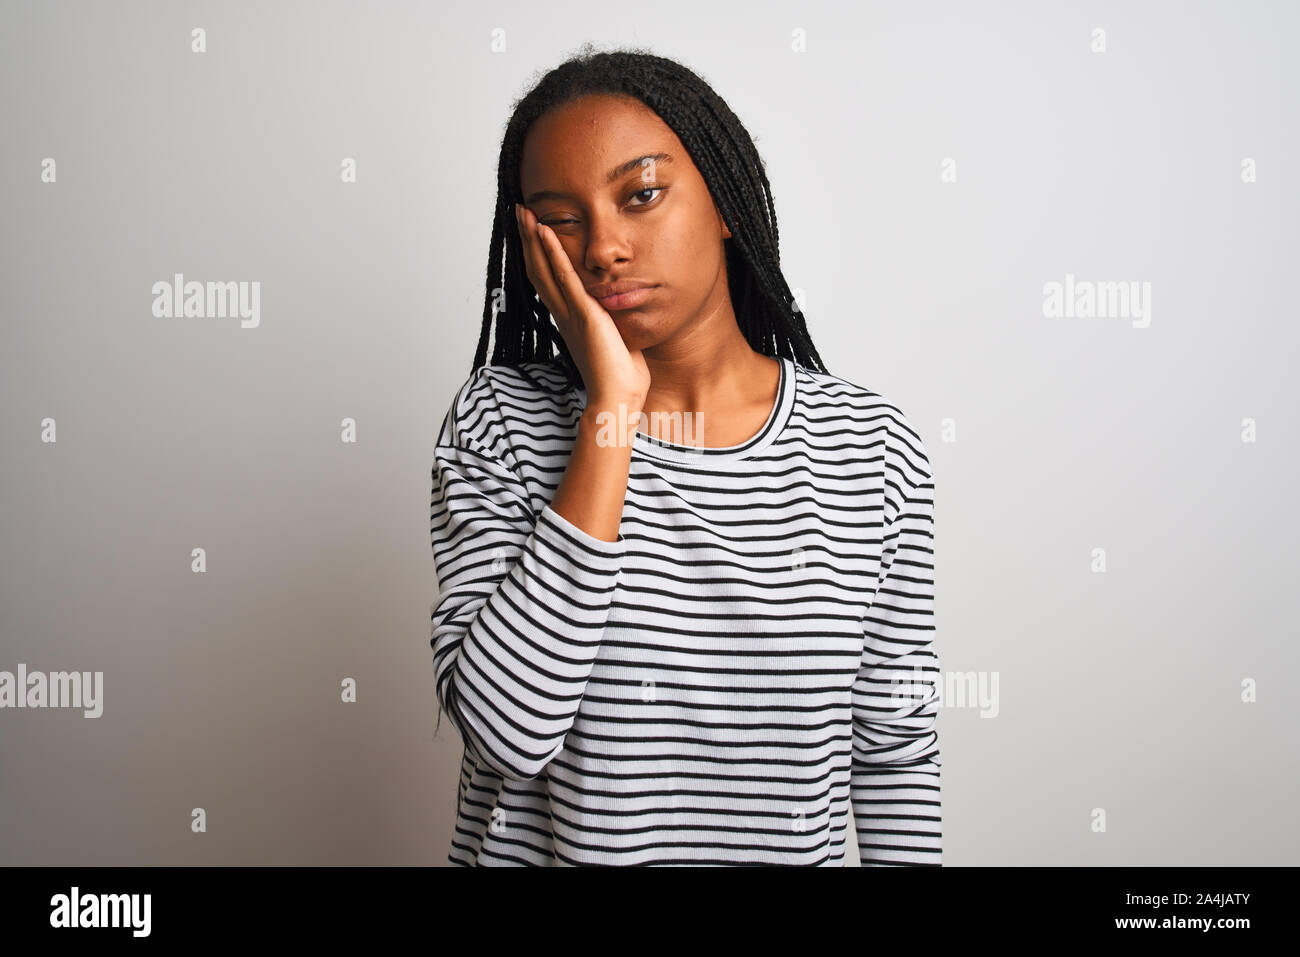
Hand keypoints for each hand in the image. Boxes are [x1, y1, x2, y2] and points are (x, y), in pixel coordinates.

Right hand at [514, 202, 649, 407]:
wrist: (618, 396)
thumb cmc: (621, 375)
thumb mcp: (617, 338)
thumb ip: (614, 321)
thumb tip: (623, 309)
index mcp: (569, 320)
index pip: (548, 281)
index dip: (538, 255)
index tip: (533, 232)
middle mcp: (563, 314)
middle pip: (537, 269)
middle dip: (528, 240)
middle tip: (521, 213)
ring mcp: (570, 313)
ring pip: (544, 269)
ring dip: (534, 239)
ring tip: (525, 213)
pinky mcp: (583, 314)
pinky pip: (564, 277)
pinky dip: (553, 253)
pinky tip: (545, 232)